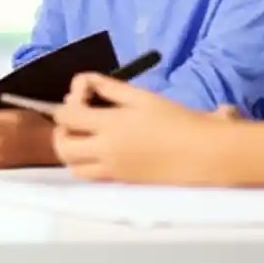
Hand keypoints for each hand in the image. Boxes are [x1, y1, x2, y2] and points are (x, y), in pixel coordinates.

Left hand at [52, 73, 231, 184]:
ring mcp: (112, 169)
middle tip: (74, 119)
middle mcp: (105, 150)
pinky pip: (90, 177)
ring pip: (72, 166)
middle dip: (60, 130)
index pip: (67, 116)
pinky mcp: (122, 181)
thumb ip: (109, 88)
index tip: (84, 93)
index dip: (68, 102)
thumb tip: (84, 81)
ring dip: (69, 150)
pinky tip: (99, 151)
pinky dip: (85, 164)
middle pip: (62, 145)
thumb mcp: (142, 97)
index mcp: (110, 125)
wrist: (203, 154)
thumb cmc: (177, 120)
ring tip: (83, 137)